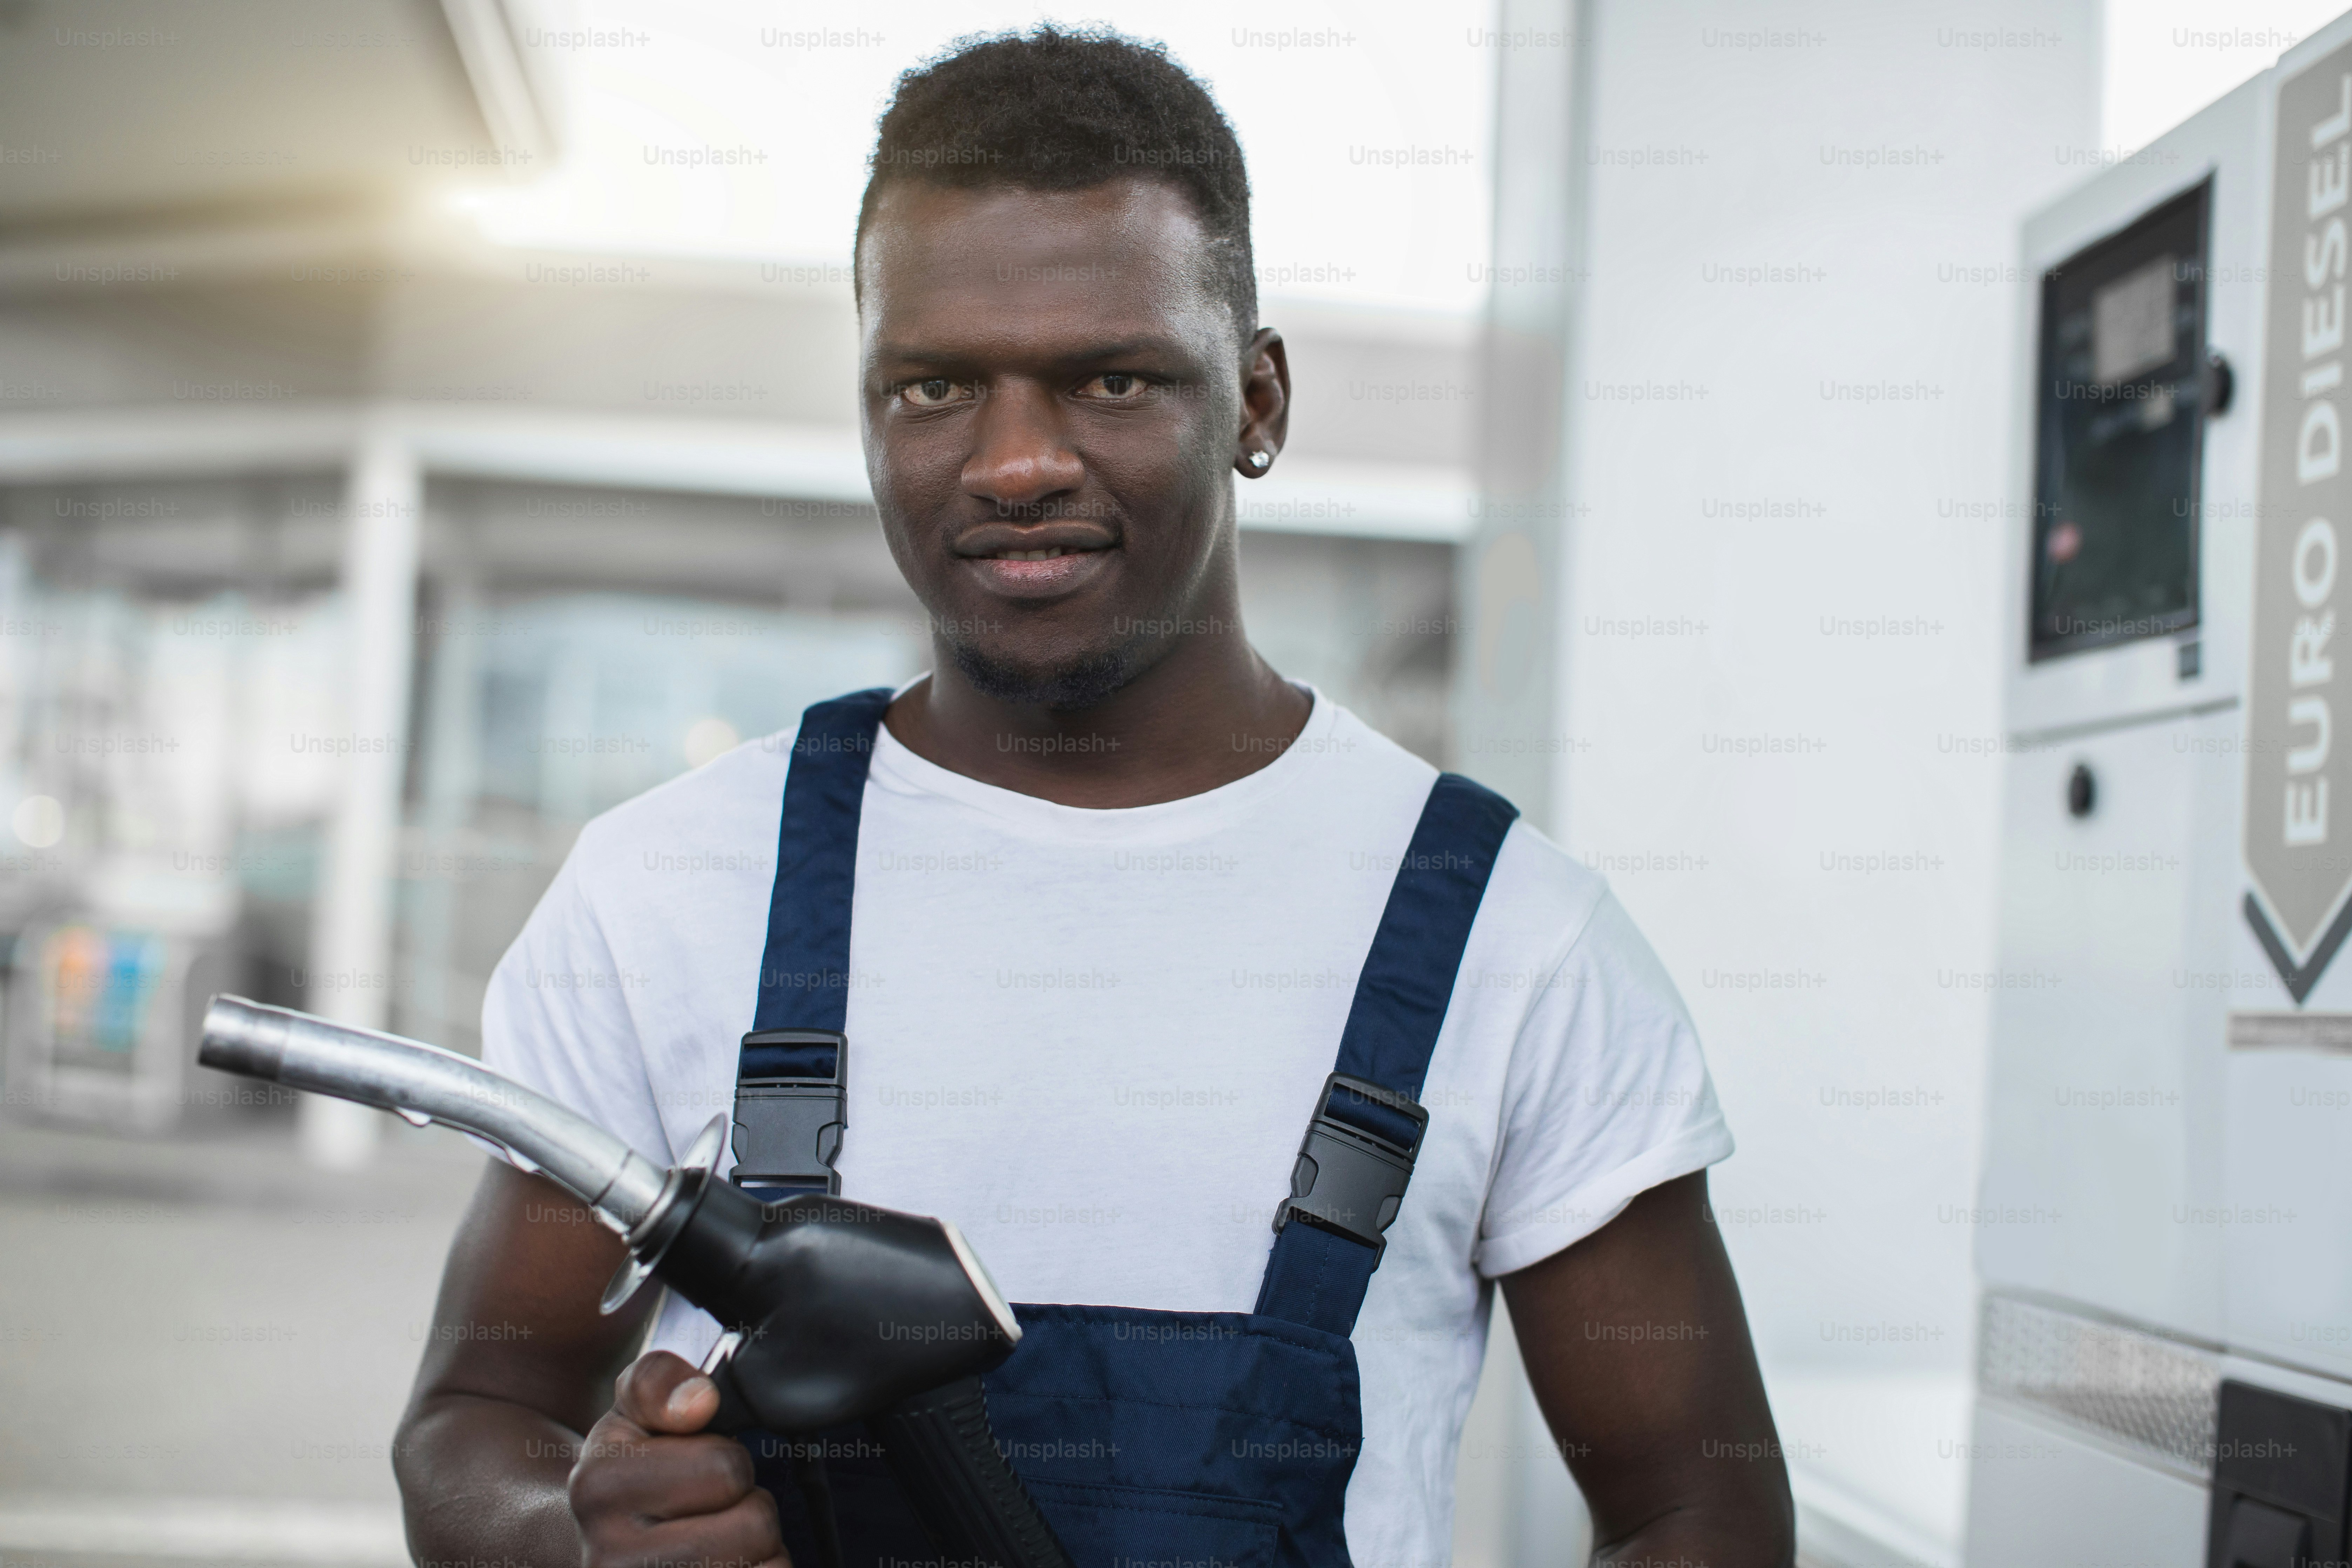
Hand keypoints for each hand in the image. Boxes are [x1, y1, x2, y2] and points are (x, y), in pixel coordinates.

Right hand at [568, 1350, 787, 1567]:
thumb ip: (659, 1381)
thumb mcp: (631, 1412)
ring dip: (758, 1556)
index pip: (726, 1468)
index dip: (728, 1463)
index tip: (696, 1473)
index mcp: (598, 1489)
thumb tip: (699, 1401)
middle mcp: (608, 1560)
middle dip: (748, 1512)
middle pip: (754, 1526)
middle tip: (710, 1516)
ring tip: (716, 1548)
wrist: (594, 1549)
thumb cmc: (629, 1477)